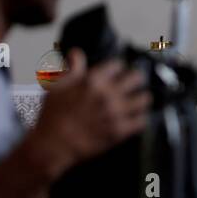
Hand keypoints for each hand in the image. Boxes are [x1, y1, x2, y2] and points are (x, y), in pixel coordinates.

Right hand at [32, 49, 151, 172]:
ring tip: (139, 99)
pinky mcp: (120, 130)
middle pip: (136, 78)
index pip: (117, 65)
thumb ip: (72, 69)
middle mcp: (107, 94)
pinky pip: (141, 120)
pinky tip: (137, 117)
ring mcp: (115, 113)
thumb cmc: (52, 115)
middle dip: (135, 79)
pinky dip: (140, 117)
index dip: (118, 67)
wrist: (52, 144)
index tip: (119, 70)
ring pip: (144, 99)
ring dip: (142, 98)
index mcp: (92, 81)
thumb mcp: (58, 87)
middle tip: (135, 82)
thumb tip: (77, 53)